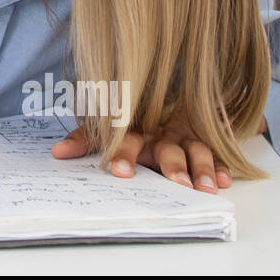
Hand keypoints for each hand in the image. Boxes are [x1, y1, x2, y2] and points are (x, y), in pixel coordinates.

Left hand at [51, 108, 265, 193]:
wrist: (166, 92)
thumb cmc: (129, 118)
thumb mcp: (106, 125)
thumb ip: (82, 139)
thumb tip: (55, 153)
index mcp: (135, 127)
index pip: (126, 139)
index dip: (121, 154)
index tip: (117, 172)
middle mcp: (161, 131)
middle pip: (166, 148)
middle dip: (172, 166)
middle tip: (178, 185)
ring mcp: (185, 135)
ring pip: (196, 150)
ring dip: (202, 167)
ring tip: (206, 188)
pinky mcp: (206, 140)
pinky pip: (216, 153)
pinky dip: (222, 166)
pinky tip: (225, 180)